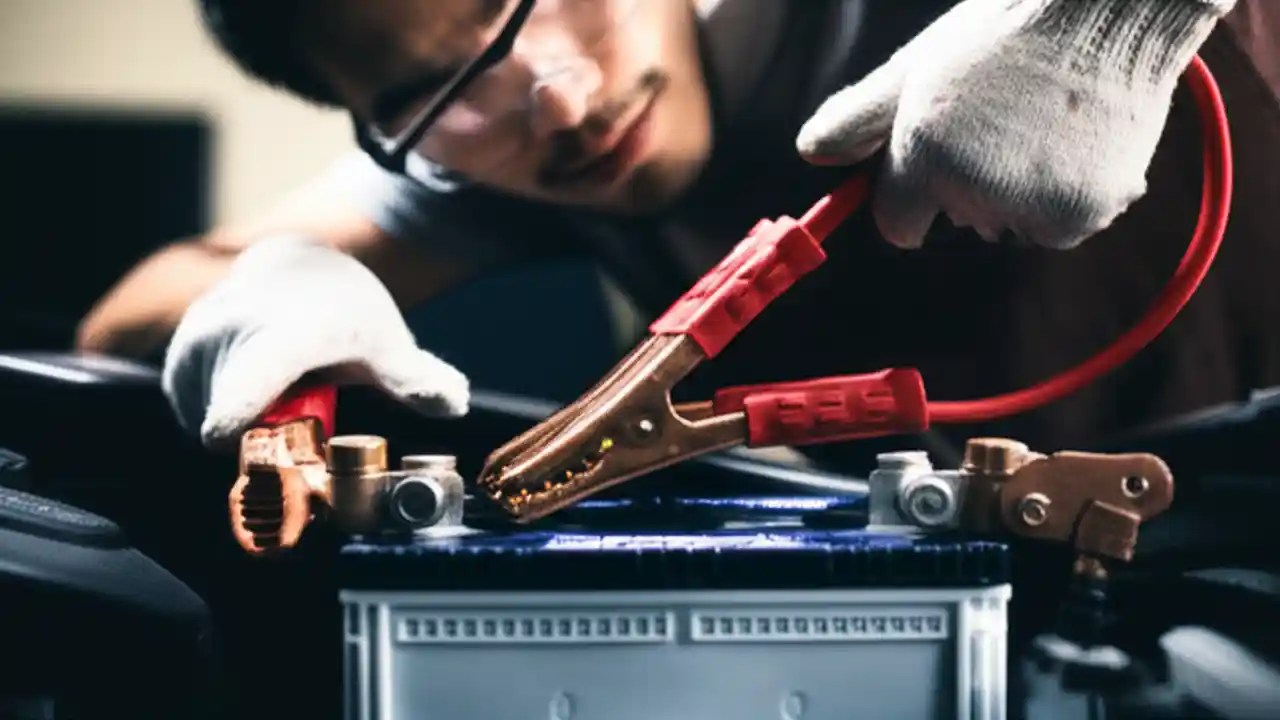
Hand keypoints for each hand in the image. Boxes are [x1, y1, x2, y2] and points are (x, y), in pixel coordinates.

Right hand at [162, 235, 468, 449]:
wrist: (296, 271)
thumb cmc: (347, 314)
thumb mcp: (388, 344)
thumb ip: (419, 379)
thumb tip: (453, 403)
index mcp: (286, 333)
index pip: (246, 383)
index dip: (238, 421)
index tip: (242, 447)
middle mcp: (230, 330)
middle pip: (232, 421)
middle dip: (264, 440)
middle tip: (301, 426)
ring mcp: (196, 342)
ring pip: (210, 421)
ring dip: (245, 425)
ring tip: (280, 396)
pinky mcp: (175, 359)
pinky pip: (192, 413)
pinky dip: (221, 416)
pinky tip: (253, 394)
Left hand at [796, 0, 1234, 249]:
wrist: (1109, 8)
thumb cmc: (1004, 31)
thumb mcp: (917, 66)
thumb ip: (858, 116)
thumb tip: (810, 155)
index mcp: (926, 157)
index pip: (896, 225)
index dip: (910, 196)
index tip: (934, 166)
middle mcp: (974, 192)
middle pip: (955, 222)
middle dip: (967, 185)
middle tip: (1001, 119)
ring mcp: (1029, 208)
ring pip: (1007, 225)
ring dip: (1017, 190)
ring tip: (1041, 124)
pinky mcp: (1080, 216)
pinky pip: (1055, 226)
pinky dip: (1064, 195)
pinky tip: (1075, 142)